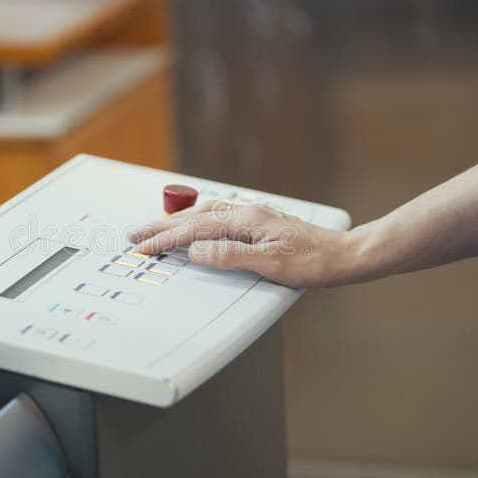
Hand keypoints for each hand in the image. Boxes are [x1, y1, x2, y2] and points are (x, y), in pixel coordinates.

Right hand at [128, 200, 355, 288]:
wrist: (342, 255)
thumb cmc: (312, 261)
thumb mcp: (271, 264)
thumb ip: (230, 257)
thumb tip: (196, 251)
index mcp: (245, 221)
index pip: (194, 230)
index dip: (165, 239)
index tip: (143, 246)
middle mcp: (245, 213)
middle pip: (193, 217)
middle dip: (161, 226)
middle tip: (135, 234)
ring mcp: (251, 216)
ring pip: (203, 214)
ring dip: (176, 221)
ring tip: (156, 228)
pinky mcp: (257, 222)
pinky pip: (216, 216)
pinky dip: (195, 220)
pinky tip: (194, 224)